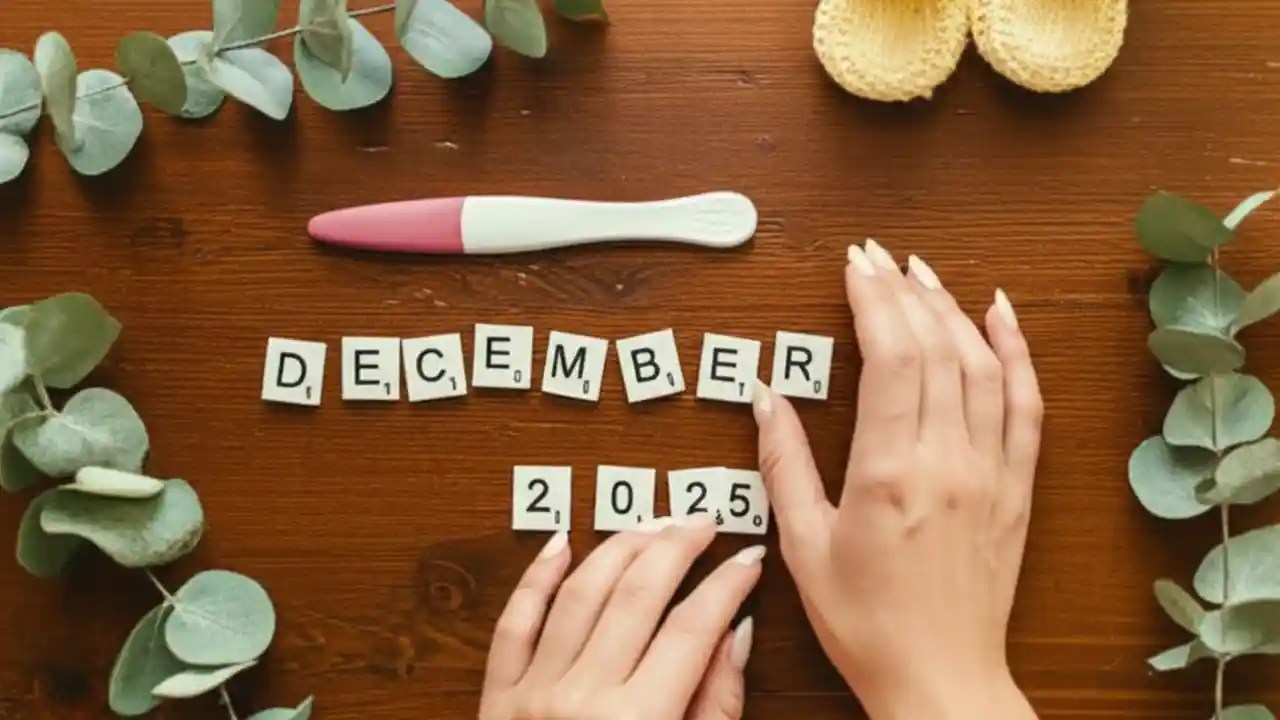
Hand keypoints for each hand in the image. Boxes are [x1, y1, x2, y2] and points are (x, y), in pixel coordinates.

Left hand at [479, 517, 763, 719]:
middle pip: (637, 593)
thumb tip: (734, 637)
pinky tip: (560, 544)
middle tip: (703, 522)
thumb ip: (714, 707)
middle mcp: (582, 698)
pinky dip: (535, 578)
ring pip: (579, 592)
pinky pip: (514, 623)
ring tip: (651, 524)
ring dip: (617, 547)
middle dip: (677, 546)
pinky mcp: (496, 700)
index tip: (747, 559)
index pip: (693, 628)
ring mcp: (533, 694)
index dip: (726, 586)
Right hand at [751, 240, 1042, 719]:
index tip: (855, 265)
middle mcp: (948, 460)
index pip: (891, 355)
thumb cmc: (866, 622)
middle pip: (935, 346)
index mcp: (889, 472)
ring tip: (921, 273)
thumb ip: (783, 465)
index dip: (873, 299)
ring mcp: (990, 470)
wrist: (940, 677)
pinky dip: (1017, 352)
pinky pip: (1027, 403)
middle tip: (877, 256)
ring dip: (951, 308)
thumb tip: (768, 399)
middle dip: (903, 288)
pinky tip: (999, 315)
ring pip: (981, 363)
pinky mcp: (1016, 486)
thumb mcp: (803, 546)